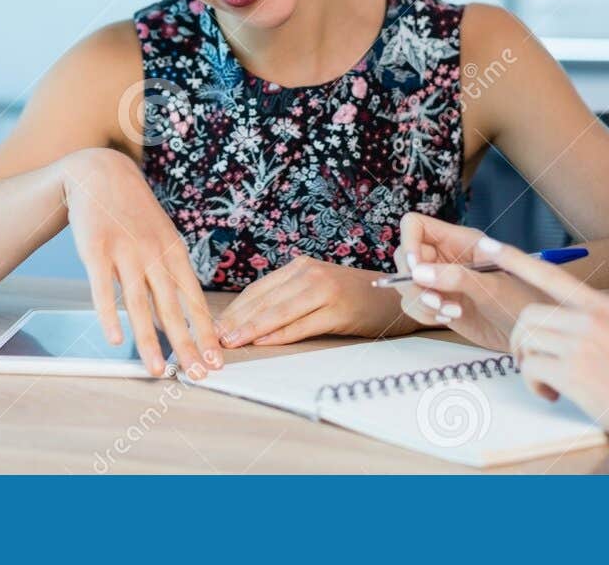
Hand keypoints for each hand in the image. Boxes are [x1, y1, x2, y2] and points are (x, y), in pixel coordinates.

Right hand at [60, 148, 221, 378]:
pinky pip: (102, 288)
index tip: (216, 360)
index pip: (194, 299)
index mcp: (174, 253)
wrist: (102, 173)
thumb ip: (170, 274)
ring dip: (150, 341)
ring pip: (139, 304)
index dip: (206, 331)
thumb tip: (182, 315)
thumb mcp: (162, 238)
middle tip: (198, 375)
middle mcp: (154, 254)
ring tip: (158, 370)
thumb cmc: (135, 214)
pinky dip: (108, 315)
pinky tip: (115, 339)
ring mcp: (125, 252)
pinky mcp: (96, 250)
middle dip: (187, 344)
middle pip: (172, 307)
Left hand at [215, 256, 417, 347]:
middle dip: (236, 320)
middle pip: (264, 300)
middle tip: (214, 338)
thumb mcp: (316, 289)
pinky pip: (302, 324)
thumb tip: (249, 321)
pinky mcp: (338, 310)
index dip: (234, 309)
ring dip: (252, 329)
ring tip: (232, 342)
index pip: (258, 289)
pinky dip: (280, 334)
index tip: (214, 326)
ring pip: (279, 312)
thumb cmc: (352, 296)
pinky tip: (263, 342)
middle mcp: (310, 274)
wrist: (394, 297)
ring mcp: (325, 291)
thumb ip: (287, 298)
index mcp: (300, 267)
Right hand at [396, 213, 545, 350]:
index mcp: (459, 240)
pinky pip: (415, 305)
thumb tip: (419, 273)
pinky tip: (449, 318)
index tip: (416, 269)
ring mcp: (441, 281)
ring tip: (447, 311)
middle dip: (412, 280)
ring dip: (420, 300)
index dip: (408, 243)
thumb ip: (456, 277)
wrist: (534, 334)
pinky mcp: (441, 304)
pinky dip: (424, 314)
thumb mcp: (493, 287)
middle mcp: (446, 257)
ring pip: (406, 284)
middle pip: (405, 256)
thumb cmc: (524, 301)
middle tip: (435, 299)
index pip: (415, 225)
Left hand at [485, 237, 608, 459]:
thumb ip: (597, 322)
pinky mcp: (575, 372)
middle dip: (521, 341)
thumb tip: (560, 323)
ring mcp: (584, 344)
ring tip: (550, 382)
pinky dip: (535, 385)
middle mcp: (594, 318)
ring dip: (528, 364)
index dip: (517, 260)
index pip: (553, 275)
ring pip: (527, 340)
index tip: (488, 245)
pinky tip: (555, 394)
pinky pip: (531, 368)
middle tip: (532, 363)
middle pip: (529, 315)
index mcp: (606, 307)